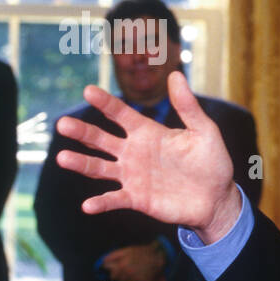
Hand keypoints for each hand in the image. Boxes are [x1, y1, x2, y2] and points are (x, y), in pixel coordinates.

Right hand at [54, 72, 240, 242]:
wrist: (217, 198)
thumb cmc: (211, 162)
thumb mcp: (204, 131)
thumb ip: (188, 106)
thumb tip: (175, 74)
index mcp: (147, 132)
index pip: (120, 114)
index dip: (105, 103)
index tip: (88, 91)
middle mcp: (133, 152)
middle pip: (101, 139)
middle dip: (82, 132)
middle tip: (62, 124)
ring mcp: (132, 175)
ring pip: (99, 167)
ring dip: (81, 163)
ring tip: (63, 158)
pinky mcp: (136, 198)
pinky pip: (115, 199)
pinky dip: (101, 202)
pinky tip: (88, 206)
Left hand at [101, 242, 165, 280]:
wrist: (162, 257)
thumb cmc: (144, 252)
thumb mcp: (128, 250)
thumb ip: (114, 255)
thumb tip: (102, 263)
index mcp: (122, 266)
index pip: (112, 274)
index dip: (114, 271)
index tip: (119, 269)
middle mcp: (128, 275)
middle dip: (122, 277)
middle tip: (130, 271)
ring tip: (136, 274)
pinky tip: (142, 279)